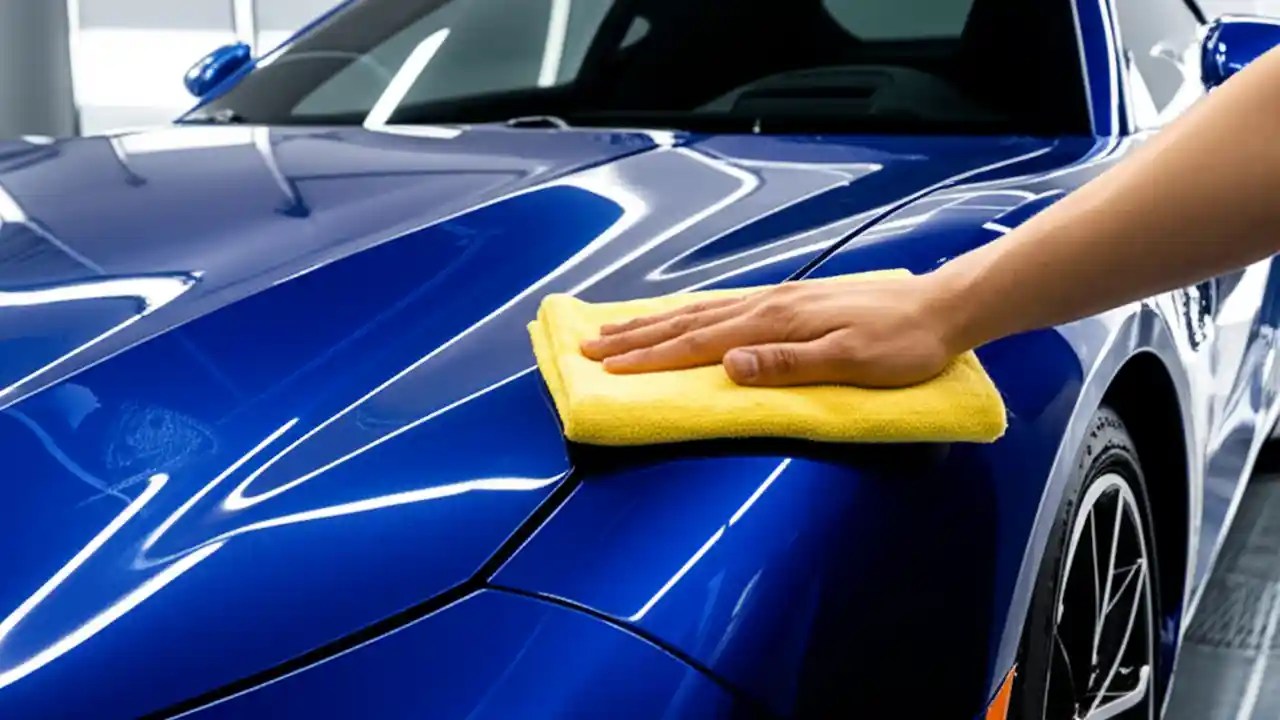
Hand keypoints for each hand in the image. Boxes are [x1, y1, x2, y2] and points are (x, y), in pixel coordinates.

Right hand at [580, 274, 963, 387]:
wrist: (941, 307)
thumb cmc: (902, 344)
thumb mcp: (850, 362)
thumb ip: (787, 364)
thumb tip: (729, 365)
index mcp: (775, 323)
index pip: (700, 344)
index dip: (652, 358)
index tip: (609, 367)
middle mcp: (768, 305)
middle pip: (689, 322)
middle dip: (637, 337)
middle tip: (590, 346)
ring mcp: (778, 301)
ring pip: (702, 311)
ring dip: (656, 322)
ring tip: (619, 328)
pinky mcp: (791, 302)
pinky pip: (724, 306)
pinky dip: (691, 314)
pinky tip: (684, 317)